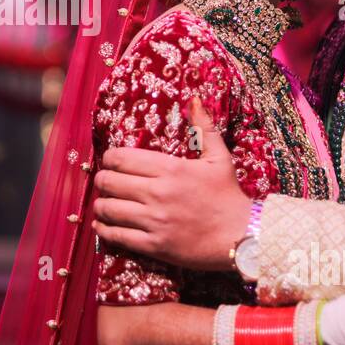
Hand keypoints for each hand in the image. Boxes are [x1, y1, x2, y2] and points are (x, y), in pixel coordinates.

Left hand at [93, 97, 249, 271]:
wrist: (243, 235)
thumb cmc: (229, 195)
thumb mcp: (219, 157)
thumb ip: (204, 127)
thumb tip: (193, 99)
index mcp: (170, 169)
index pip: (121, 158)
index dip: (109, 158)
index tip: (111, 162)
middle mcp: (158, 193)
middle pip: (109, 181)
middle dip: (102, 180)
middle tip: (105, 182)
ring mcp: (154, 220)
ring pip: (108, 208)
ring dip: (101, 204)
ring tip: (104, 203)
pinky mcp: (154, 245)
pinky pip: (117, 236)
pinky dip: (104, 229)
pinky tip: (103, 224)